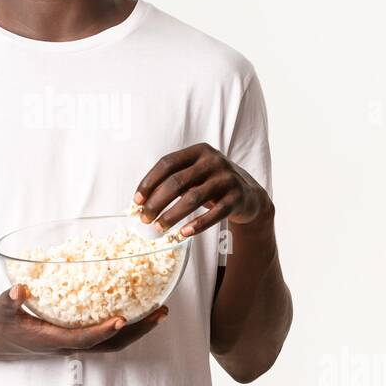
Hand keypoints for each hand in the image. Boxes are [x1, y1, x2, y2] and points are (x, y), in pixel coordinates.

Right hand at [0, 285, 168, 358]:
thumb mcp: (0, 309)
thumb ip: (10, 299)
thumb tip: (19, 289)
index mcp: (51, 340)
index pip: (82, 339)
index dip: (102, 331)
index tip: (121, 319)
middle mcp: (67, 345)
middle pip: (109, 345)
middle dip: (136, 331)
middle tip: (160, 312)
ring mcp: (74, 344)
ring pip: (112, 343)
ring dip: (137, 329)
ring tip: (159, 311)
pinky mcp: (76, 338)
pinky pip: (106, 336)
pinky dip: (125, 326)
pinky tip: (136, 308)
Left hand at [133, 142, 271, 236]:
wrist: (249, 196)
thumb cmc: (212, 186)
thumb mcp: (195, 176)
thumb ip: (173, 183)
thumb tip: (142, 203)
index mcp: (198, 151)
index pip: (167, 163)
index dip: (149, 182)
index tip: (137, 201)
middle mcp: (213, 160)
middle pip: (177, 182)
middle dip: (157, 202)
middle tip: (144, 218)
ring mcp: (227, 178)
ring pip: (193, 198)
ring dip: (172, 215)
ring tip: (159, 228)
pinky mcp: (237, 197)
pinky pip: (214, 213)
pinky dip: (197, 225)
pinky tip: (183, 234)